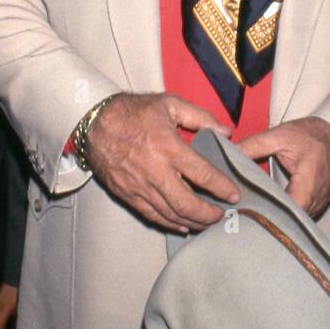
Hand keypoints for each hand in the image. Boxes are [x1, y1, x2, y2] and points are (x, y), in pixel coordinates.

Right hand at [83, 92, 239, 231]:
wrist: (95, 123)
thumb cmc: (134, 111)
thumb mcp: (169, 103)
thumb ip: (200, 117)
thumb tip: (226, 132)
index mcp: (168, 146)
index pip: (203, 174)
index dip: (222, 188)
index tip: (234, 196)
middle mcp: (155, 171)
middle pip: (187, 203)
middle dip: (208, 214)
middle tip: (222, 215)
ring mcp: (139, 186)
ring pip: (171, 213)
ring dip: (192, 221)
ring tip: (207, 222)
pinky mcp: (127, 194)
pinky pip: (152, 215)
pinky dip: (170, 223)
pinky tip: (183, 225)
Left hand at [238, 117, 329, 217]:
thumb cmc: (312, 135)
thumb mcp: (280, 135)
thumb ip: (253, 146)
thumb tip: (228, 154)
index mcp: (307, 185)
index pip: (285, 214)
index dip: (264, 215)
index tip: (244, 210)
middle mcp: (315, 201)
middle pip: (286, 221)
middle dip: (264, 217)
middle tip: (240, 214)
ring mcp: (317, 206)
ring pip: (292, 221)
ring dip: (274, 216)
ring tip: (250, 212)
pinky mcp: (316, 206)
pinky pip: (297, 216)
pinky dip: (283, 213)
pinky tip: (266, 207)